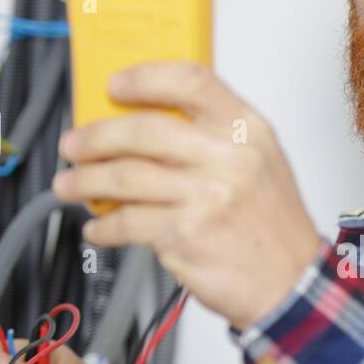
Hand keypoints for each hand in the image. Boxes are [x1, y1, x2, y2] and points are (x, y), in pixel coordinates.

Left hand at [51, 64, 324, 330]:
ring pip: (126, 177)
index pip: (192, 82)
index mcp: (248, 131)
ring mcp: (206, 197)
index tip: (116, 85)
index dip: (146, 79)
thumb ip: (214, 135)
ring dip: (86, 181)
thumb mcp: (261, 162)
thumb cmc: (273, 226)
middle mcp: (228, 159)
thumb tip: (145, 123)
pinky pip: (127, 222)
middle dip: (96, 137)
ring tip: (71, 185)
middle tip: (75, 145)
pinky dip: (104, 226)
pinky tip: (99, 227)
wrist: (292, 284)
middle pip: (144, 130)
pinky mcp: (185, 235)